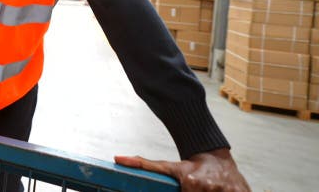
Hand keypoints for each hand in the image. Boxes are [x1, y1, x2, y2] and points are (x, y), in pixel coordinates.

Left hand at [114, 148, 249, 191]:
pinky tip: (220, 190)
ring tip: (208, 189)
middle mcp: (208, 188)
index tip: (186, 187)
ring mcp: (227, 191)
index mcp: (190, 183)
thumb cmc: (191, 165)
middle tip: (198, 188)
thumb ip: (143, 165)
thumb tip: (118, 158)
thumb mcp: (168, 166)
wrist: (216, 157)